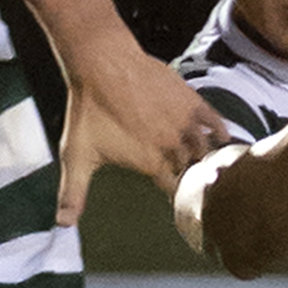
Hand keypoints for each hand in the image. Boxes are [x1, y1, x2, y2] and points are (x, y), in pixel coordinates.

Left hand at [57, 43, 227, 223]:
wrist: (102, 63)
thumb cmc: (88, 108)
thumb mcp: (76, 155)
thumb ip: (73, 193)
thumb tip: (63, 224)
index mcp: (151, 162)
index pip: (176, 189)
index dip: (179, 195)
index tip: (181, 199)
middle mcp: (173, 145)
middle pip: (193, 170)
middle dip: (194, 177)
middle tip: (197, 182)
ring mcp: (185, 122)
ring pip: (205, 148)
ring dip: (206, 157)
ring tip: (210, 164)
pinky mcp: (191, 101)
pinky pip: (214, 121)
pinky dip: (220, 131)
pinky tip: (224, 137)